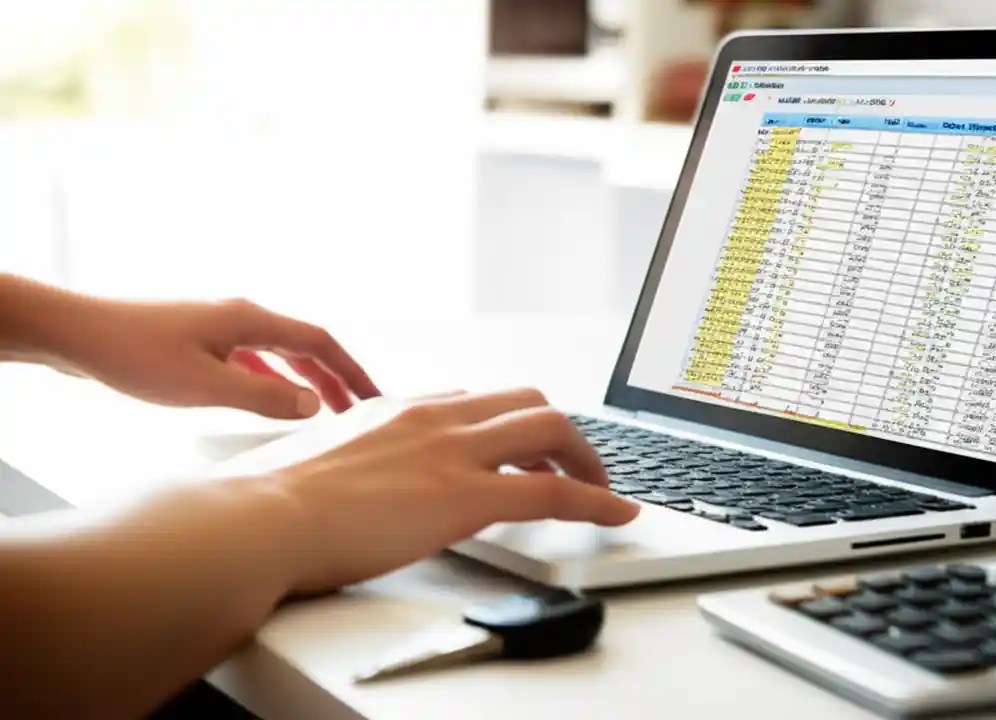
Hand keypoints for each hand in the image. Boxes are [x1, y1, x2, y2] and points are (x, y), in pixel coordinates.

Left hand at [56, 296, 379, 418]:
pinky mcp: (201, 341)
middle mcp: (241, 317)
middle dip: (336, 378)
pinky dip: (275, 381)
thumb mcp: (203, 386)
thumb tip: (313, 405)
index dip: (352, 370)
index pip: (319, 342)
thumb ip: (262, 397)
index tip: (376, 397)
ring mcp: (220, 328)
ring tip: (329, 412)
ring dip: (307, 382)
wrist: (76, 334)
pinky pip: (255, 361)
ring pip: (280, 355)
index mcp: (249, 321)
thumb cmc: (134, 355)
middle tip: (361, 412)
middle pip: (305, 347)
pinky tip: (277, 401)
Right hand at [265, 388, 639, 593]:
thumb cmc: (268, 499)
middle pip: (525, 401)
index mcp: (399, 408)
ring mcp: (453, 452)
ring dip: (586, 457)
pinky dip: (596, 499)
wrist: (256, 518)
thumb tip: (345, 481)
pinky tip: (616, 511)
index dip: (509, 424)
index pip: (476, 400)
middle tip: (574, 463)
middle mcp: (433, 417)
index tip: (521, 447)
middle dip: (560, 431)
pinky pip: (554, 492)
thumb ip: (350, 459)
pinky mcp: (465, 496)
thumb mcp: (318, 460)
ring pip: (550, 430)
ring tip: (601, 487)